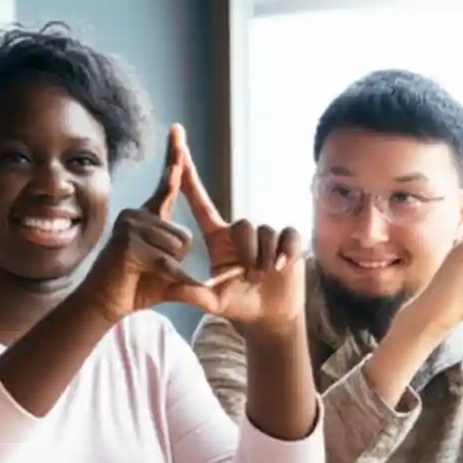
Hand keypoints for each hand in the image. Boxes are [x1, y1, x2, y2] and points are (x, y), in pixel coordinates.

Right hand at [75, 125, 233, 322]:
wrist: (104, 303)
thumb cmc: (136, 287)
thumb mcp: (168, 275)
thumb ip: (187, 272)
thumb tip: (212, 286)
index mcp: (147, 216)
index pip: (167, 185)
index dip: (175, 160)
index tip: (177, 130)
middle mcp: (137, 214)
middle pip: (184, 236)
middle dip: (177, 260)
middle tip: (151, 270)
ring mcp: (131, 226)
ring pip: (176, 247)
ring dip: (170, 269)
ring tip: (144, 272)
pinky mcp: (128, 242)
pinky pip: (165, 260)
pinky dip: (169, 277)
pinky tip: (151, 279)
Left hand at [176, 126, 304, 332]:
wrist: (268, 316)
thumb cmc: (236, 304)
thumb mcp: (212, 302)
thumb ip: (193, 293)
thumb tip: (174, 287)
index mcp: (217, 239)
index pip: (200, 202)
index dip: (189, 176)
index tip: (178, 147)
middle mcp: (240, 232)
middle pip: (243, 225)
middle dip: (248, 253)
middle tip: (249, 276)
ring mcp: (265, 235)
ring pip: (265, 232)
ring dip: (265, 258)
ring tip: (263, 278)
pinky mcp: (288, 241)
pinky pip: (287, 236)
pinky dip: (285, 252)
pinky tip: (282, 267)